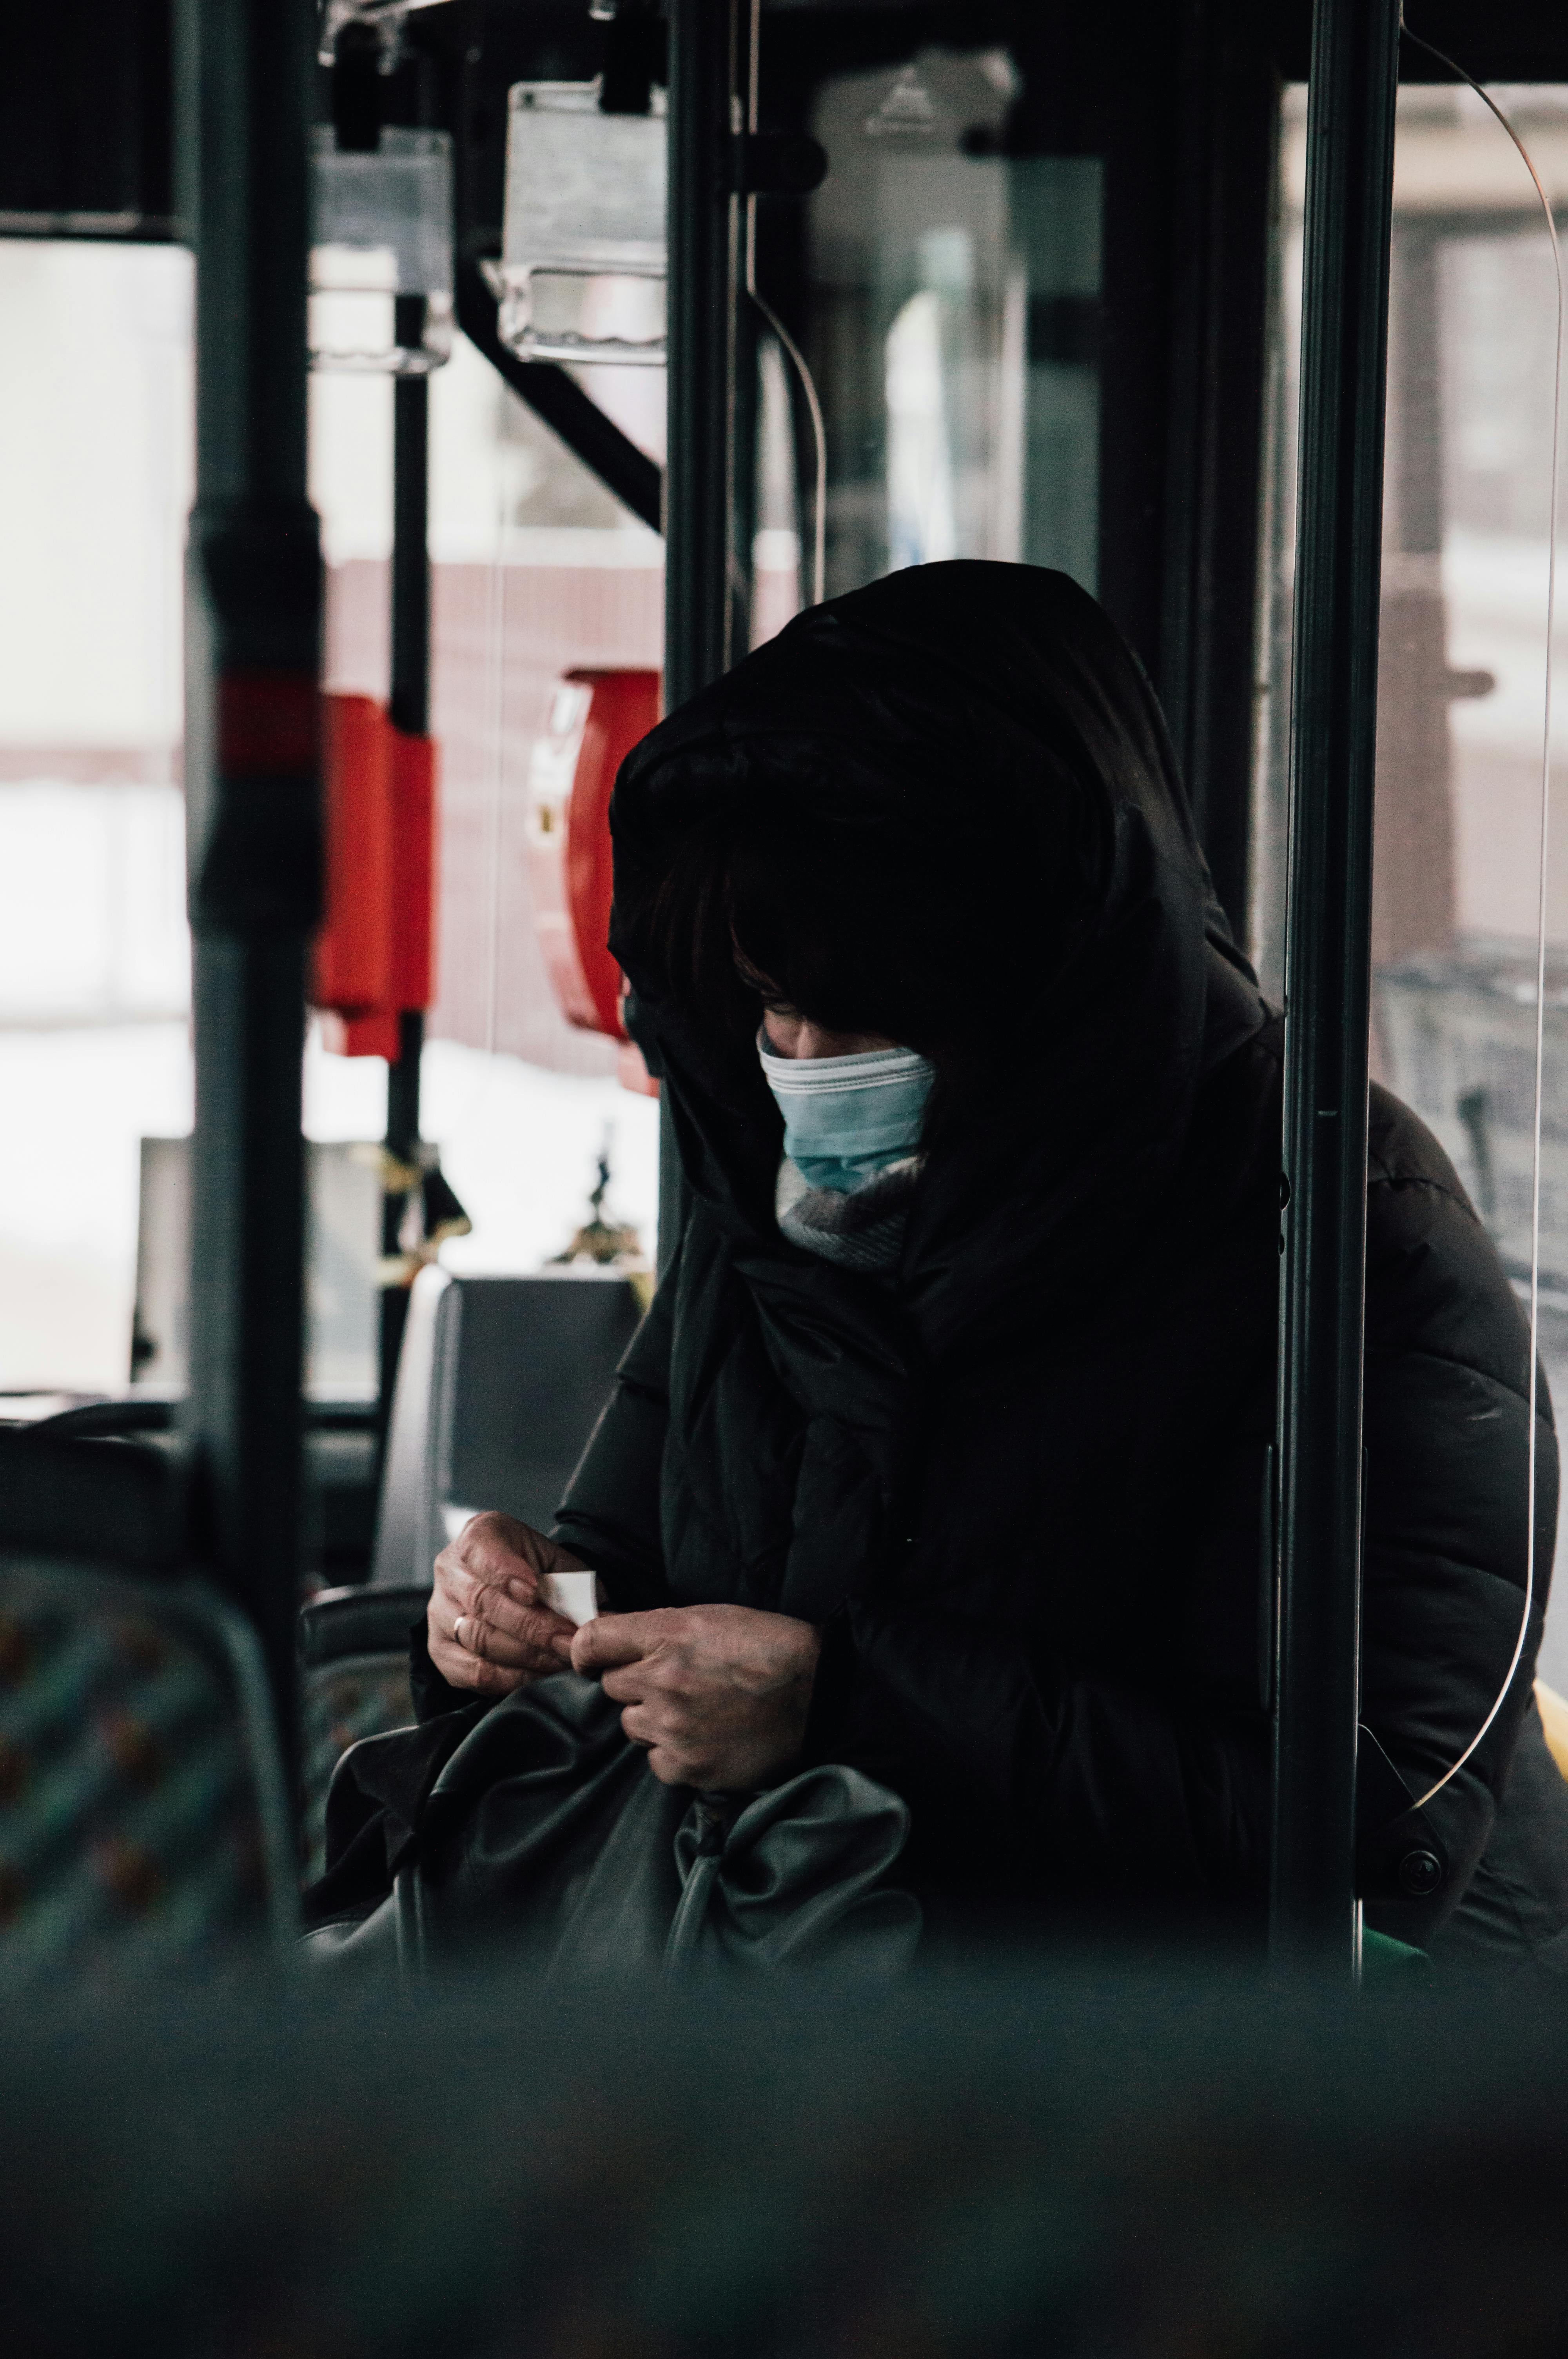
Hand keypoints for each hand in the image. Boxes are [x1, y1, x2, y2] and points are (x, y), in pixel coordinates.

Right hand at [428, 1512, 583, 1697]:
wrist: (508, 1586)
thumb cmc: (535, 1571)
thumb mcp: (555, 1562)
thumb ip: (572, 1584)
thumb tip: (602, 1619)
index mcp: (478, 1537)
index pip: (485, 1554)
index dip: (507, 1574)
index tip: (535, 1592)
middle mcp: (450, 1571)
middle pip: (484, 1603)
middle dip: (532, 1627)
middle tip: (569, 1643)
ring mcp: (439, 1612)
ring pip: (478, 1640)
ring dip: (526, 1656)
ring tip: (562, 1661)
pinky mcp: (439, 1649)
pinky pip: (471, 1672)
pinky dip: (507, 1679)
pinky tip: (538, 1676)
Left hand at [572, 1604, 819, 1790]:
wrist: (819, 1693)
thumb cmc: (768, 1647)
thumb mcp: (710, 1616)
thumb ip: (658, 1628)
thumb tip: (613, 1640)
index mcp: (667, 1635)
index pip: (592, 1642)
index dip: (588, 1651)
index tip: (595, 1659)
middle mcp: (662, 1682)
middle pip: (612, 1687)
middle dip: (637, 1684)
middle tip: (678, 1683)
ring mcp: (674, 1728)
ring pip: (632, 1725)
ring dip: (655, 1719)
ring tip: (698, 1711)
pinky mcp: (690, 1767)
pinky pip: (656, 1761)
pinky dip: (674, 1753)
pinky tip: (705, 1737)